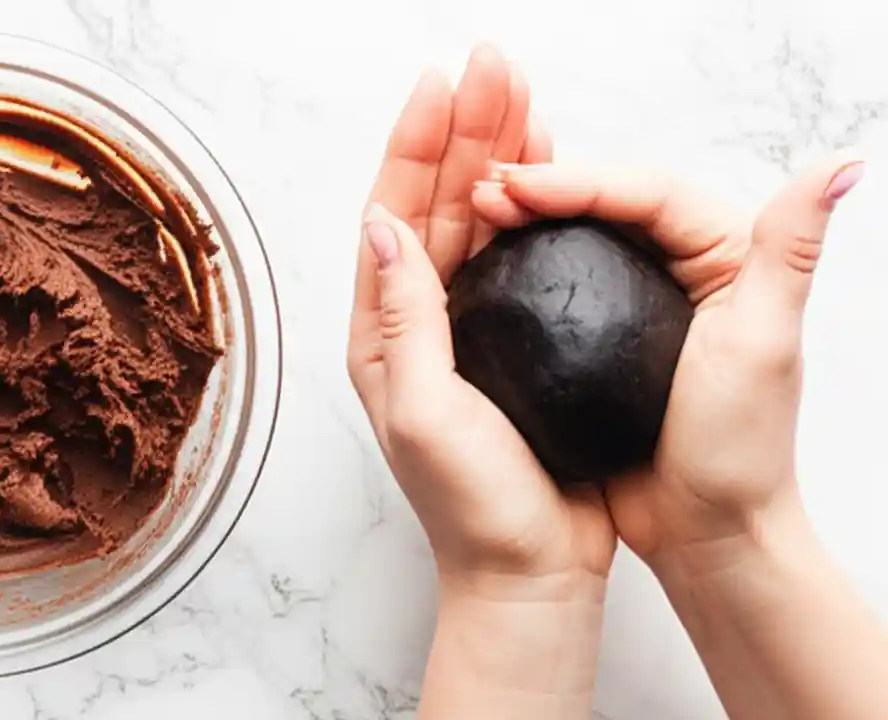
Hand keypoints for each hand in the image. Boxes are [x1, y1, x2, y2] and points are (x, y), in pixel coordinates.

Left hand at [348, 45, 615, 591]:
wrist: (528, 571)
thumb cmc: (471, 509)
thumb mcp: (425, 412)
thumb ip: (405, 319)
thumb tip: (383, 228)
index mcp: (383, 334)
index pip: (392, 217)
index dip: (414, 147)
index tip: (439, 87)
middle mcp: (418, 322)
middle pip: (437, 204)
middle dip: (463, 131)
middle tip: (494, 66)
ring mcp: (469, 328)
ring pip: (479, 220)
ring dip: (497, 155)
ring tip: (522, 94)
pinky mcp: (516, 341)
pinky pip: (520, 255)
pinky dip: (533, 205)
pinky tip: (549, 167)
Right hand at [475, 158, 887, 719]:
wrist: (704, 529)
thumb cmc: (740, 446)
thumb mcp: (763, 338)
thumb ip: (790, 248)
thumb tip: (843, 164)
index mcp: (725, 253)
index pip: (649, 193)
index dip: (581, 181)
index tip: (519, 185)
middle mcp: (679, 266)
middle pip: (605, 203)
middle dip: (542, 188)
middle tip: (484, 190)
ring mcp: (633, 302)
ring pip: (574, 238)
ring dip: (523, 221)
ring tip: (473, 215)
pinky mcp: (597, 338)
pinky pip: (553, 287)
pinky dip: (518, 267)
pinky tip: (480, 261)